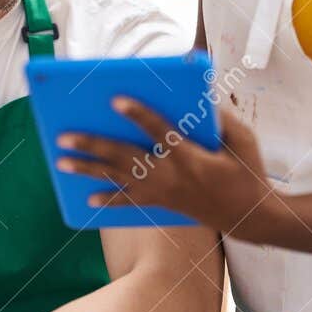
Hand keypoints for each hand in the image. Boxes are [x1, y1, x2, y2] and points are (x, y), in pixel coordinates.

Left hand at [55, 97, 284, 239]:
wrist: (249, 216)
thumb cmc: (248, 172)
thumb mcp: (243, 140)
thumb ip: (221, 118)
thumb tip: (201, 94)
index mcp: (189, 155)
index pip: (158, 130)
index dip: (137, 114)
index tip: (115, 100)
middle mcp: (169, 174)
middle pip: (124, 156)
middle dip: (92, 145)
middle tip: (64, 136)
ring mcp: (162, 192)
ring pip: (118, 178)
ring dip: (88, 169)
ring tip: (62, 163)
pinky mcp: (161, 204)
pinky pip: (129, 203)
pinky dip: (108, 200)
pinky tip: (88, 199)